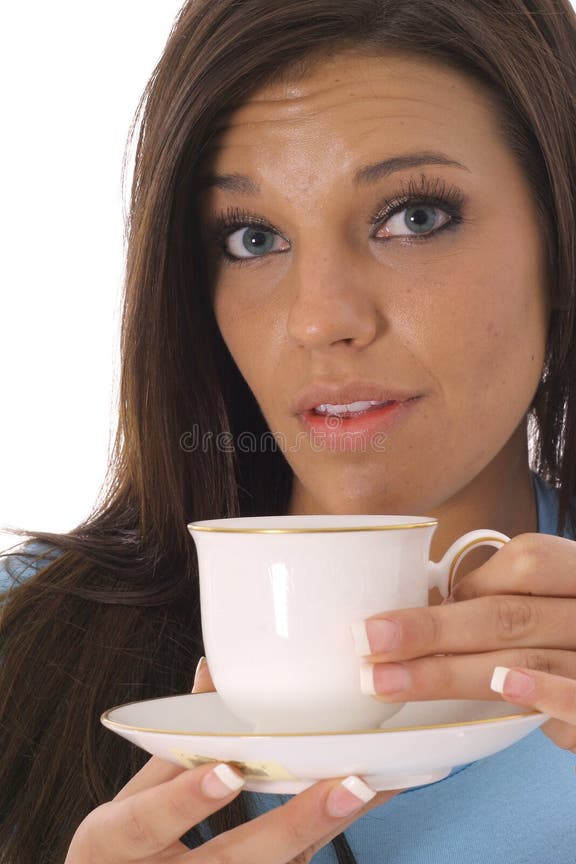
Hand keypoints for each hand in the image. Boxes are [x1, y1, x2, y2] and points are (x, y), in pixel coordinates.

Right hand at [65, 662, 397, 862]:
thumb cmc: (122, 853)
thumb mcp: (132, 797)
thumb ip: (170, 745)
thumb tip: (208, 674)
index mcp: (117, 847)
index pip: (147, 823)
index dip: (187, 800)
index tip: (228, 771)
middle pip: (230, 861)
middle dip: (293, 825)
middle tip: (346, 785)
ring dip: (324, 829)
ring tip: (370, 788)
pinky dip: (324, 835)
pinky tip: (363, 802)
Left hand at [355, 533, 575, 753]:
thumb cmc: (573, 634)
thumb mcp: (552, 604)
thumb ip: (506, 600)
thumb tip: (425, 606)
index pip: (525, 563)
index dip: (463, 586)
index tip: (402, 613)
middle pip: (507, 613)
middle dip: (429, 629)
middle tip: (367, 640)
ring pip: (526, 656)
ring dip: (451, 672)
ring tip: (390, 681)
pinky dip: (541, 692)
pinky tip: (501, 688)